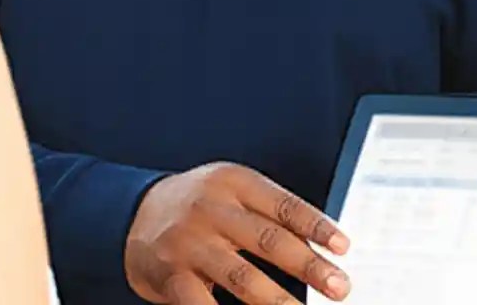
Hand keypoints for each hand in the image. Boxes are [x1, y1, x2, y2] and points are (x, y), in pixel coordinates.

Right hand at [124, 162, 350, 304]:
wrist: (133, 213)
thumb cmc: (198, 204)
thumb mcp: (231, 191)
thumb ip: (269, 212)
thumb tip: (320, 247)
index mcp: (234, 183)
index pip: (283, 205)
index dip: (317, 226)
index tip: (343, 247)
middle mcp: (212, 209)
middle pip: (269, 240)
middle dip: (309, 267)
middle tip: (339, 286)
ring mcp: (190, 242)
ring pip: (242, 276)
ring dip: (278, 301)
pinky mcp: (171, 274)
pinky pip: (202, 302)